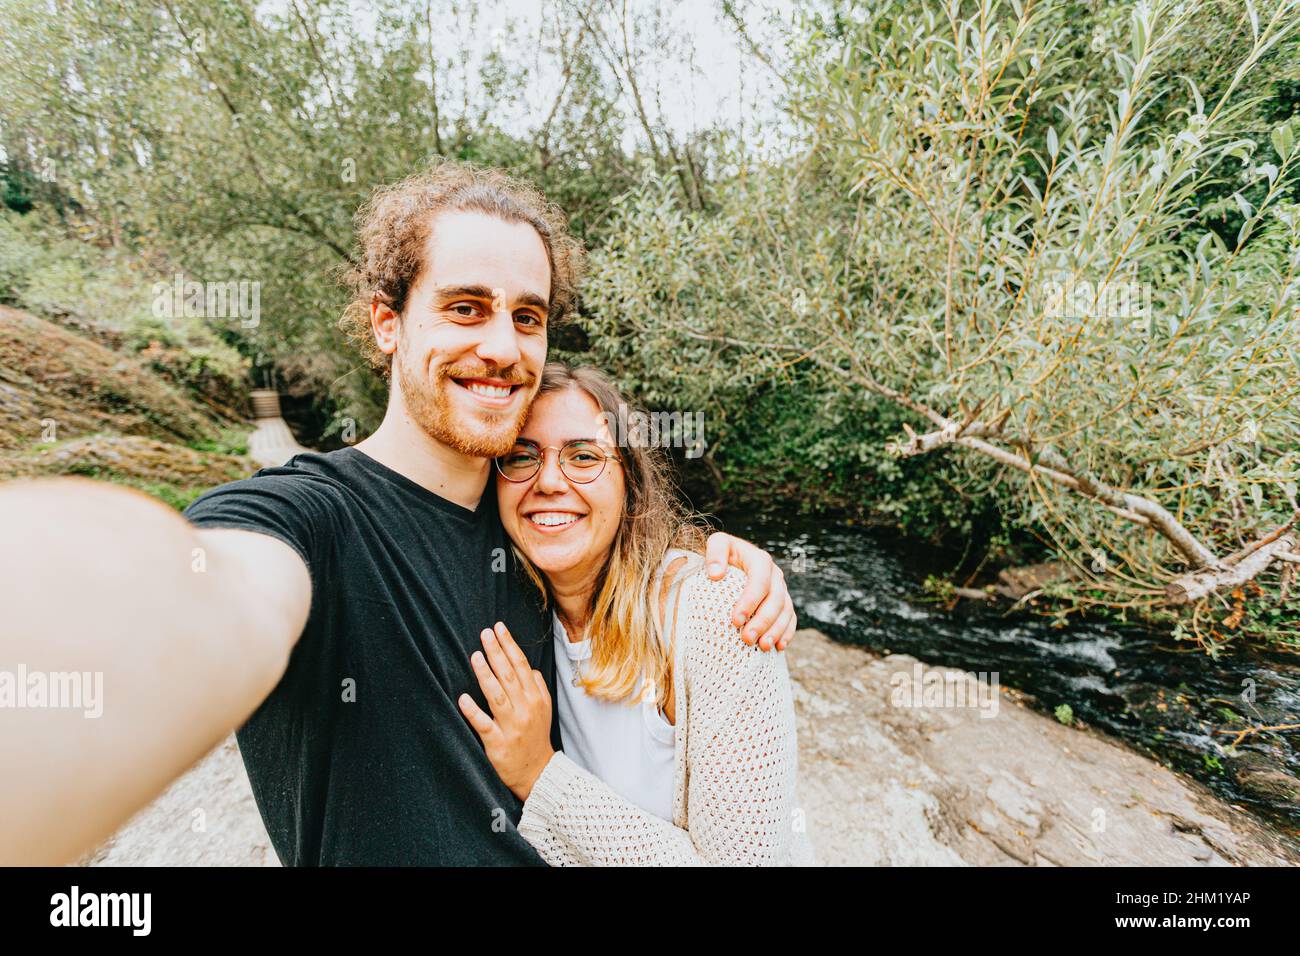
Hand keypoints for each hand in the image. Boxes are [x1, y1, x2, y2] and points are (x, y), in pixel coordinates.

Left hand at [457, 621, 554, 801]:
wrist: (538, 773)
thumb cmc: (536, 738)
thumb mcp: (545, 710)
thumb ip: (537, 687)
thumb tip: (528, 668)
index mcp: (535, 698)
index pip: (521, 666)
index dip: (510, 645)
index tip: (499, 628)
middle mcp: (525, 709)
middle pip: (509, 675)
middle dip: (497, 652)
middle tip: (485, 633)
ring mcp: (511, 726)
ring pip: (497, 696)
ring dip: (486, 675)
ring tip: (475, 656)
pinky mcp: (498, 743)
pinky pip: (484, 725)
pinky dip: (474, 712)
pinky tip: (463, 698)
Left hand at [704, 532, 796, 651]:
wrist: (731, 560)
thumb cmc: (722, 554)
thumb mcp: (717, 543)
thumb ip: (715, 553)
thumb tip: (716, 574)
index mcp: (760, 560)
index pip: (759, 581)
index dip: (750, 601)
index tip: (735, 620)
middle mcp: (774, 574)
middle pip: (775, 599)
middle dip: (763, 621)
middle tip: (747, 638)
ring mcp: (781, 589)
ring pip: (785, 611)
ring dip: (776, 630)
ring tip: (762, 647)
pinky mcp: (784, 602)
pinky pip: (790, 618)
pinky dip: (787, 633)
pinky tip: (778, 647)